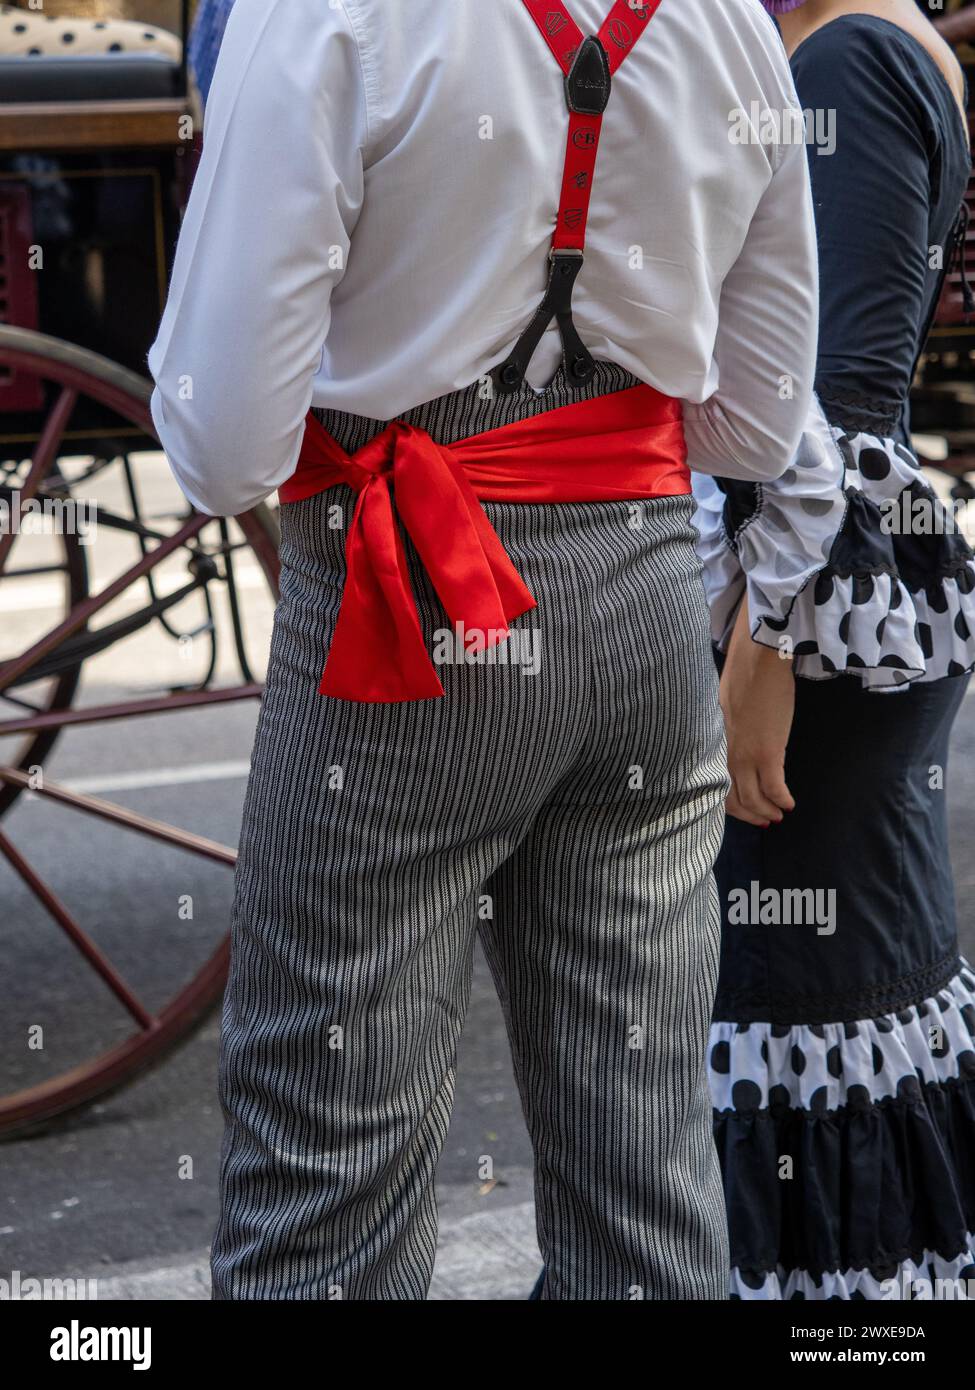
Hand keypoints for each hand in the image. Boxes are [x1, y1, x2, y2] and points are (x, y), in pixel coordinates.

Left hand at [719, 600, 795, 826]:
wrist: (758, 661)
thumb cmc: (743, 676)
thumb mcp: (723, 707)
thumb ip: (727, 727)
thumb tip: (736, 736)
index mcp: (715, 743)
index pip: (717, 784)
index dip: (731, 804)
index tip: (746, 810)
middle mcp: (727, 754)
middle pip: (734, 798)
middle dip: (750, 814)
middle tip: (765, 820)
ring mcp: (746, 755)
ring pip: (753, 798)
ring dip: (767, 811)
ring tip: (779, 814)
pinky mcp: (768, 752)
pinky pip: (774, 787)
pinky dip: (782, 800)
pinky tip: (790, 803)